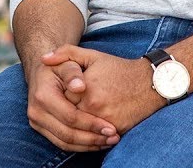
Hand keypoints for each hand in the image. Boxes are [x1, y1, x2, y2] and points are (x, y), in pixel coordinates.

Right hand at [25, 55, 120, 150]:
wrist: (41, 71)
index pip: (70, 117)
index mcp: (43, 95)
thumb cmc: (59, 66)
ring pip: (64, 143)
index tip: (112, 128)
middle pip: (67, 134)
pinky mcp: (40, 128)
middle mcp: (36, 111)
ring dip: (88, 145)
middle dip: (93, 138)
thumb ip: (73, 72)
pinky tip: (97, 143)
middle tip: (114, 138)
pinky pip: (61, 144)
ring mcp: (36, 122)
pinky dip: (80, 146)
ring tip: (109, 142)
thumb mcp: (67, 62)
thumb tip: (79, 87)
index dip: (92, 124)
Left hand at [42, 46, 165, 134]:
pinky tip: (87, 132)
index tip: (63, 94)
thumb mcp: (91, 55)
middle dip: (65, 115)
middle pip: (68, 119)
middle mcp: (93, 107)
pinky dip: (89, 138)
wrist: (149, 82)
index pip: (60, 101)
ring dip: (75, 130)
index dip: (60, 98)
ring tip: (75, 122)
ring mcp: (105, 121)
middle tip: (67, 109)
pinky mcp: (116, 131)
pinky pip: (95, 139)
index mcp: (84, 89)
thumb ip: (66, 54)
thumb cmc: (118, 68)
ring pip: (80, 132)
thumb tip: (43, 59)